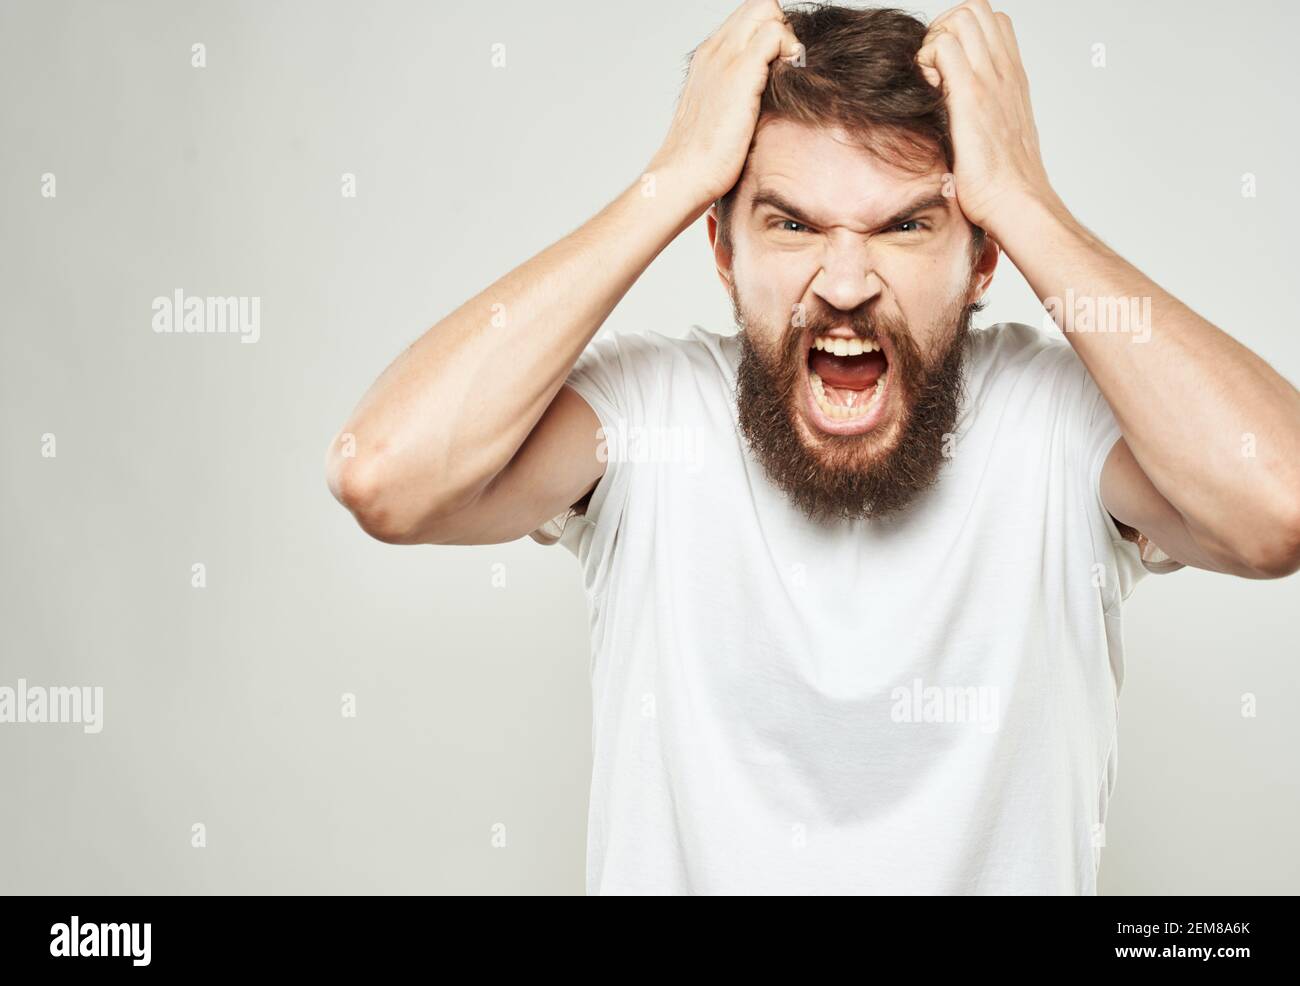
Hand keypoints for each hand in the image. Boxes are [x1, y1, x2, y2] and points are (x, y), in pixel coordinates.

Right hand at [647, 0, 802, 209]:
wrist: (683, 176)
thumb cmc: (703, 159)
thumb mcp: (720, 117)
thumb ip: (738, 95)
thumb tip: (763, 97)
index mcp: (708, 59)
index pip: (747, 19)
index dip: (770, 32)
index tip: (779, 64)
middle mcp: (714, 51)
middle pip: (758, 7)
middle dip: (781, 28)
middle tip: (787, 65)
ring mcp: (724, 59)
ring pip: (767, 11)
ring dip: (787, 37)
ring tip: (789, 71)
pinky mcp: (739, 73)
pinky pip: (774, 33)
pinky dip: (790, 48)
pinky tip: (791, 76)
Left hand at [916, 0, 1055, 233]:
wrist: (1017, 203)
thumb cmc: (1003, 183)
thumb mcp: (999, 137)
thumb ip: (985, 116)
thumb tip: (960, 118)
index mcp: (1013, 78)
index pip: (993, 21)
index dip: (962, 32)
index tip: (946, 70)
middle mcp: (1006, 71)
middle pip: (975, 9)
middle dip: (944, 28)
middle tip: (932, 70)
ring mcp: (991, 79)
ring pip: (960, 18)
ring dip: (934, 41)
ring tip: (930, 81)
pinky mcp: (971, 96)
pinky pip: (942, 47)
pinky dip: (926, 62)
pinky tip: (927, 94)